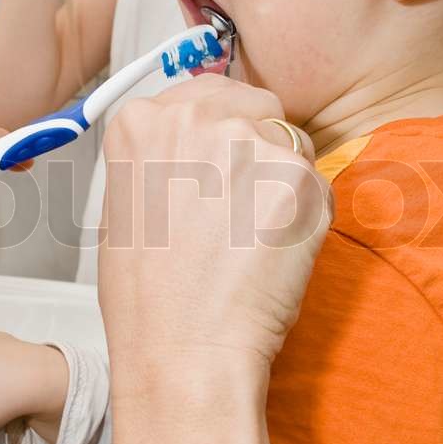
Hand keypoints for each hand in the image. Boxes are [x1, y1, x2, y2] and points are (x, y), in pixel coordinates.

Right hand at [99, 75, 331, 378]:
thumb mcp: (125, 207)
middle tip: (239, 210)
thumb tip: (193, 145)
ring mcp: (249, 142)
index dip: (219, 132)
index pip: (203, 93)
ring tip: (249, 240)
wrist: (186, 350)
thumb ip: (162, 157)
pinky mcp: (298, 177)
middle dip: (256, 147)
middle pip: (255, 105)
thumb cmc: (150, 299)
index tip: (217, 166)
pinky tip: (273, 253)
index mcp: (140, 121)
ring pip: (290, 145)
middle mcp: (194, 117)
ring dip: (282, 183)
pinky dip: (306, 216)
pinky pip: (316, 184)